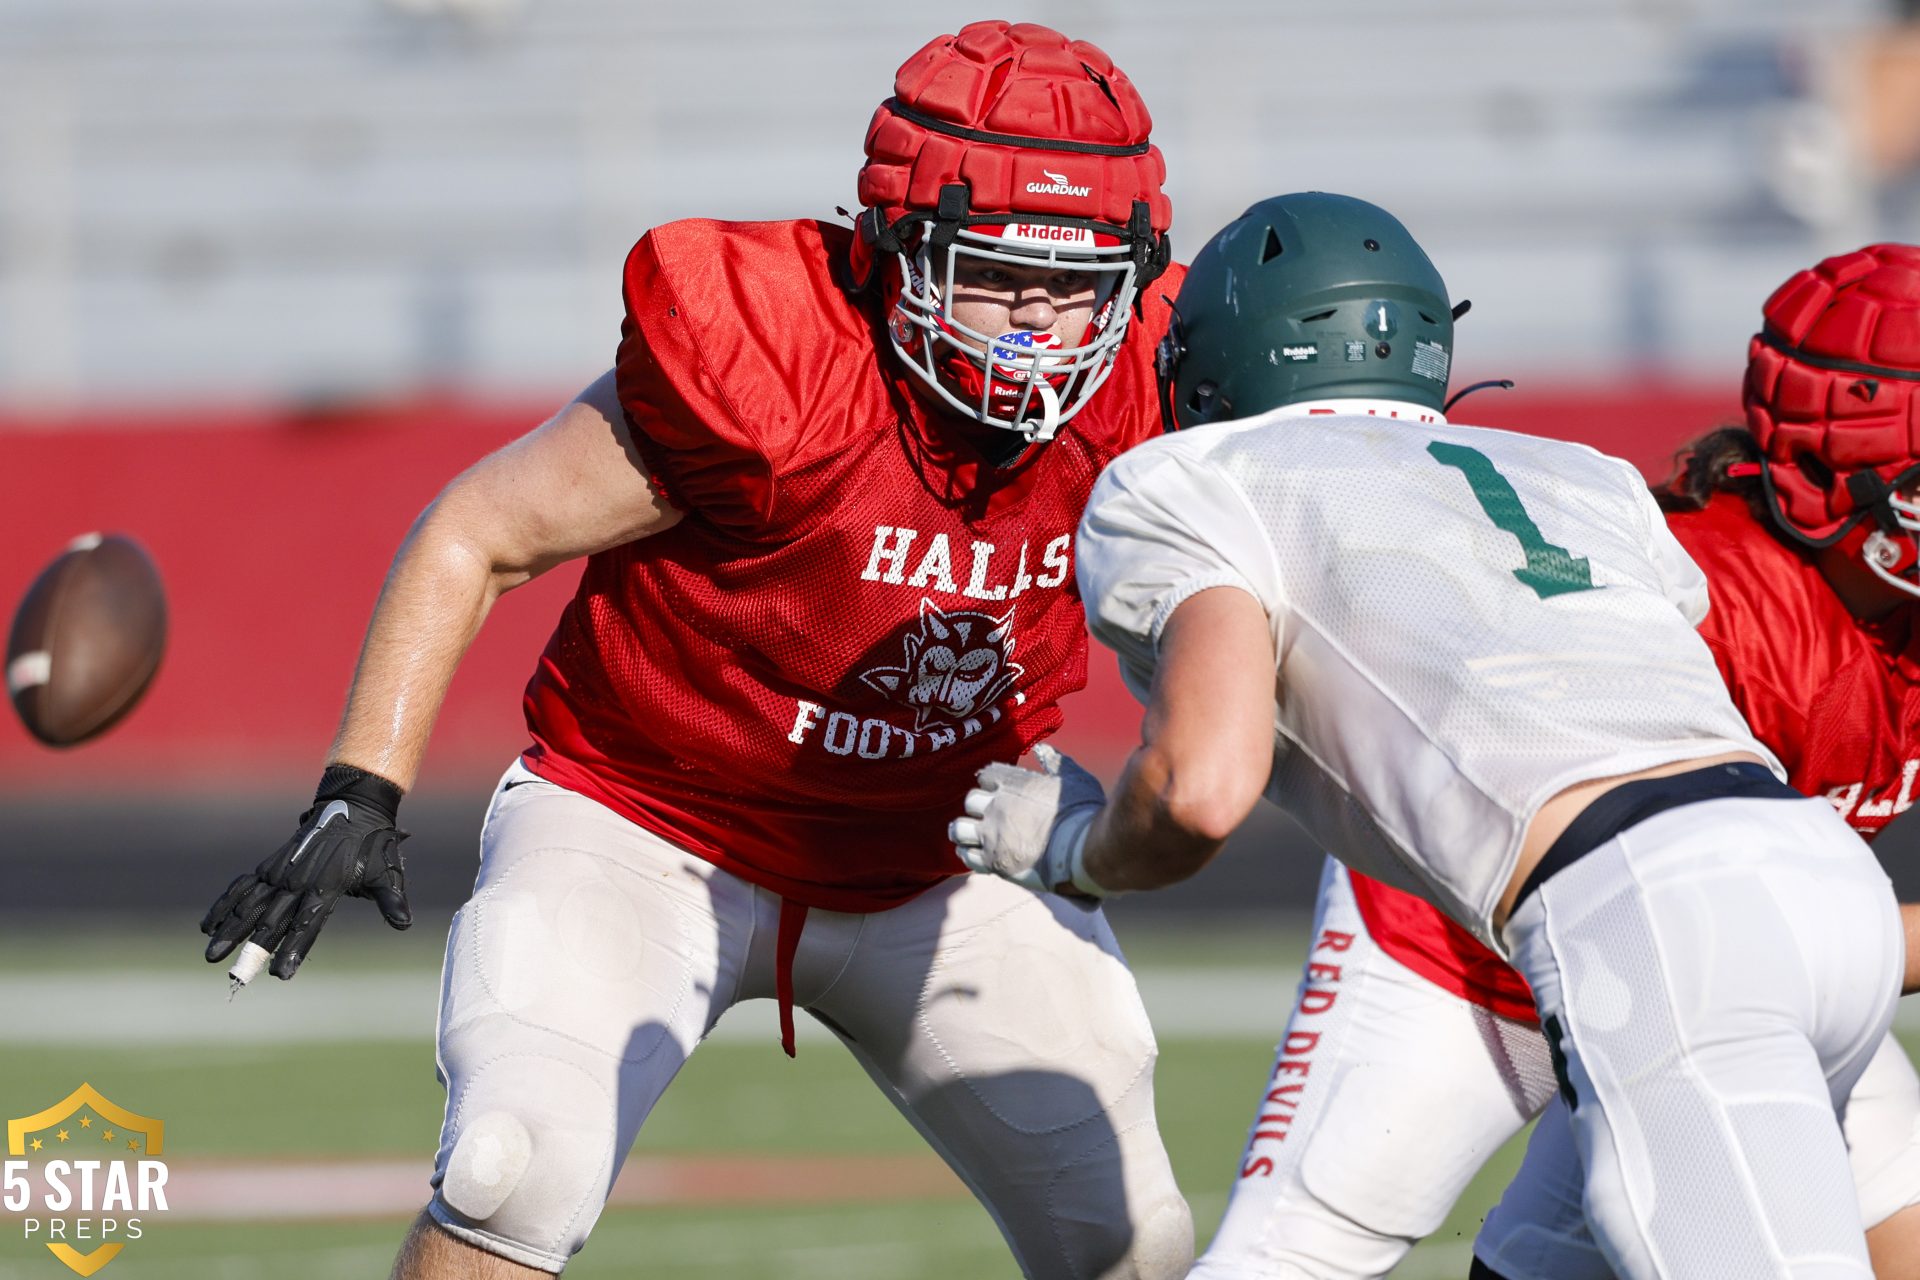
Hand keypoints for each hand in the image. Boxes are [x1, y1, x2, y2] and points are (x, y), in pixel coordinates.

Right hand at [201, 765, 411, 978]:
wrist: (354, 808)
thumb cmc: (373, 846)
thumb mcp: (386, 874)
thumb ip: (390, 901)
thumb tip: (404, 924)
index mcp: (326, 887)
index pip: (307, 924)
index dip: (293, 949)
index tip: (280, 973)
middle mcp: (299, 881)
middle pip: (271, 921)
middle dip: (253, 949)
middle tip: (235, 976)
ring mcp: (282, 872)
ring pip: (251, 904)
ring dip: (230, 930)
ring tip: (211, 953)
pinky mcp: (272, 865)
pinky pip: (244, 886)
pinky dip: (226, 904)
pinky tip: (208, 924)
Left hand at [949, 744, 1111, 896]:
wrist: (1083, 849)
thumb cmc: (1081, 812)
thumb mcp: (1073, 778)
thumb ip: (1055, 762)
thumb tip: (1042, 749)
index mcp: (1012, 782)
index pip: (986, 774)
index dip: (992, 782)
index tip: (999, 790)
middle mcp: (996, 806)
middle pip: (970, 801)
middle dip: (977, 806)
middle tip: (988, 815)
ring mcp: (992, 835)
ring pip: (959, 829)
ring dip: (964, 830)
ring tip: (972, 834)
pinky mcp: (993, 862)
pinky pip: (967, 856)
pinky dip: (968, 854)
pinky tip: (976, 854)